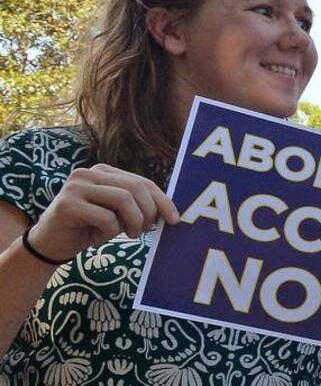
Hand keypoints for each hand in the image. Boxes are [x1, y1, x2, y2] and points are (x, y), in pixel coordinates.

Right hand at [27, 164, 179, 262]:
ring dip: (134, 221)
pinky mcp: (67, 205)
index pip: (142, 181)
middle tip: (148, 230)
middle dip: (150, 211)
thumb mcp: (118, 214)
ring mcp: (76, 187)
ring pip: (123, 199)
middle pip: (135, 188)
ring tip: (132, 235)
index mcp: (104, 171)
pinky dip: (111, 231)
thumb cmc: (89, 227)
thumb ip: (137, 206)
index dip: (162, 200)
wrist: (51, 244)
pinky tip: (103, 236)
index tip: (174, 218)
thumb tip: (170, 211)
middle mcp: (89, 173)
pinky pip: (104, 217)